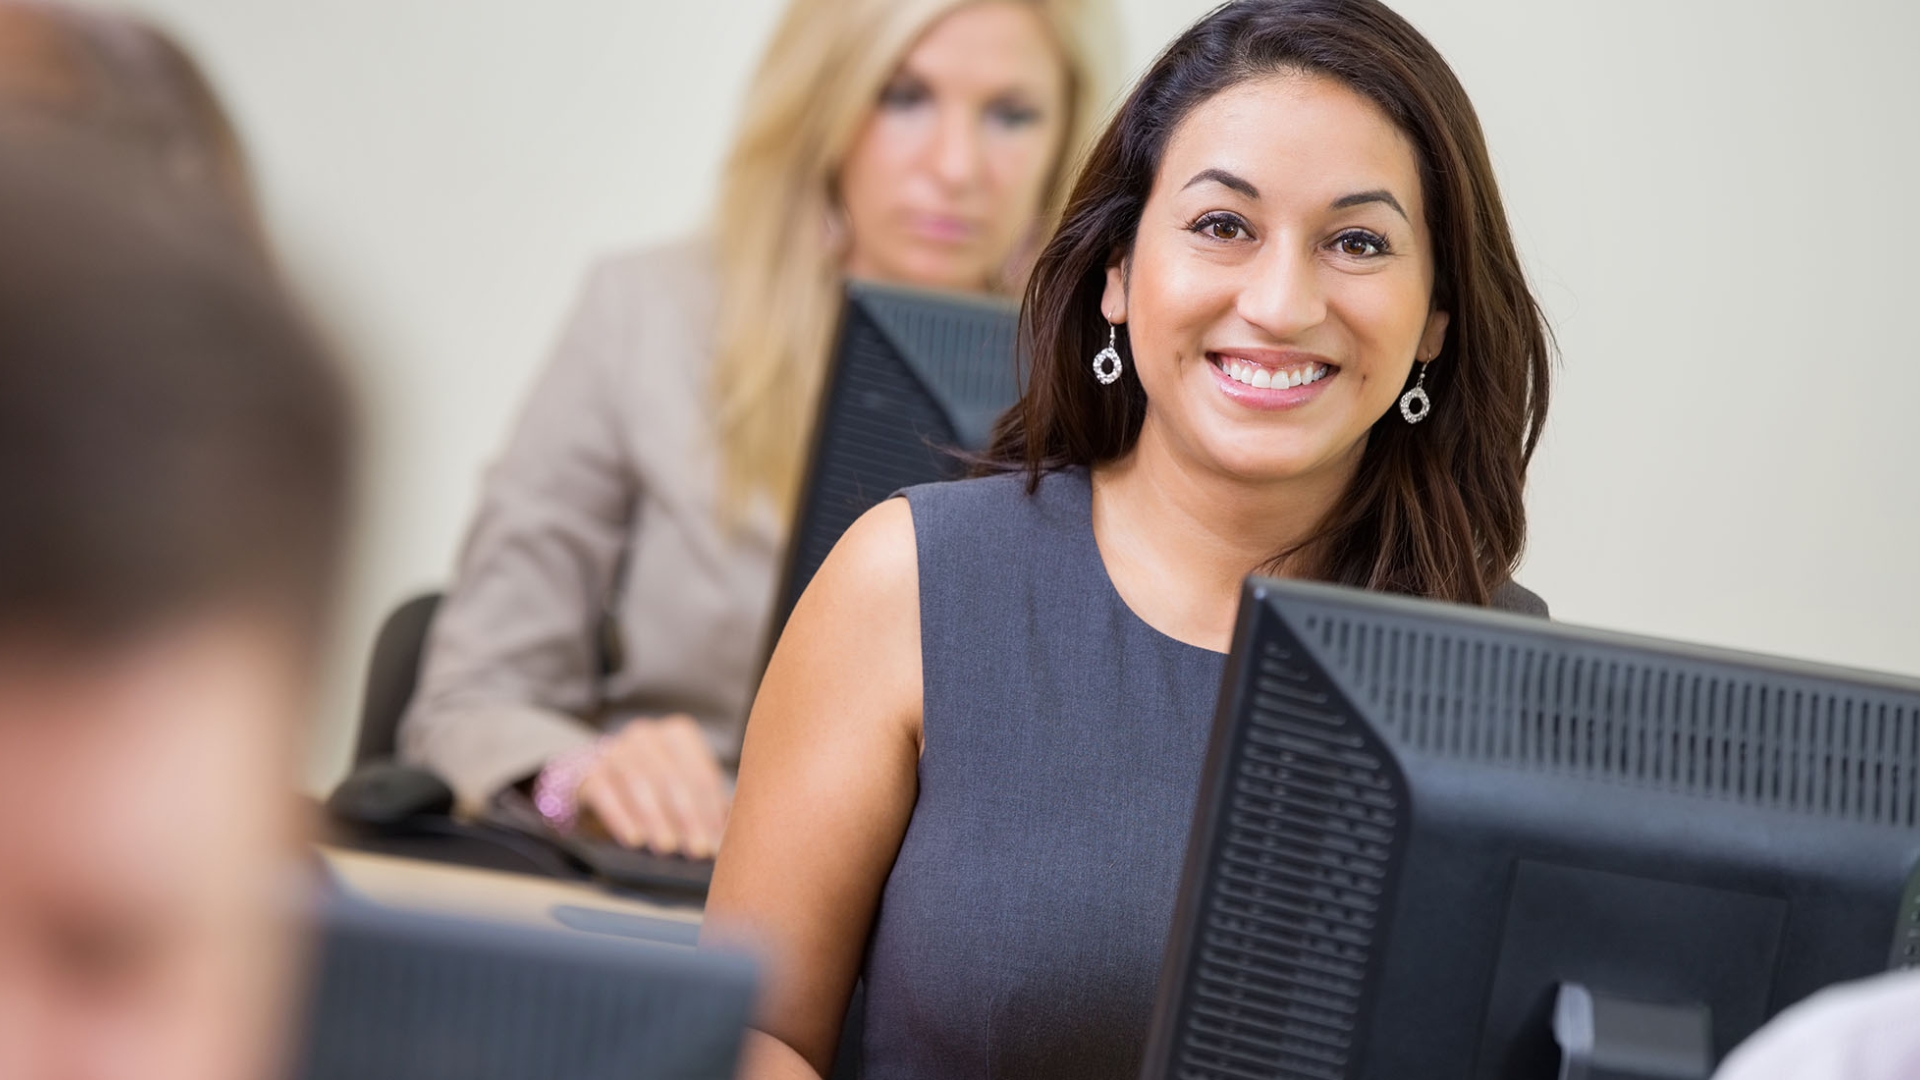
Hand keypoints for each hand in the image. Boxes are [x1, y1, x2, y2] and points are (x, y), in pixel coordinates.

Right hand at [576, 714, 729, 857]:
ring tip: (668, 848)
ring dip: (656, 820)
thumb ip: (708, 806)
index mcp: (678, 735)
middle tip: (697, 850)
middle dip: (687, 818)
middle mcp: (646, 736)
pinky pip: (605, 794)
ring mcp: (614, 751)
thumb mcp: (684, 790)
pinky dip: (621, 817)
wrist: (601, 785)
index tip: (718, 843)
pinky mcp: (589, 773)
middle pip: (672, 779)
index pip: (700, 774)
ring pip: (639, 784)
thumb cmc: (657, 790)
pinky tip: (634, 840)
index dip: (710, 811)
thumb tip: (732, 834)